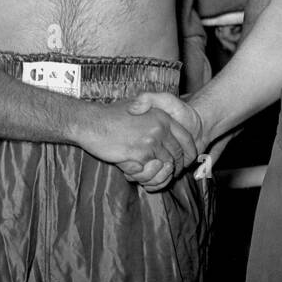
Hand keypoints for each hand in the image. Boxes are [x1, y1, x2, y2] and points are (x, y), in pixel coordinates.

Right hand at [79, 101, 197, 189]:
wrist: (92, 122)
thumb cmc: (111, 115)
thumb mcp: (138, 105)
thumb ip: (154, 113)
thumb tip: (166, 123)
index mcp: (162, 116)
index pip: (186, 137)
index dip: (190, 151)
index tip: (188, 160)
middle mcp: (160, 128)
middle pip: (178, 153)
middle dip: (178, 166)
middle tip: (172, 173)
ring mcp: (151, 141)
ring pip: (167, 164)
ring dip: (163, 173)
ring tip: (156, 176)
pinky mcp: (140, 154)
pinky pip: (151, 171)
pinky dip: (147, 175)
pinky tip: (139, 173)